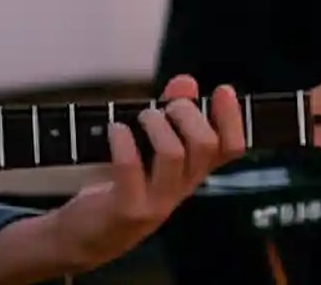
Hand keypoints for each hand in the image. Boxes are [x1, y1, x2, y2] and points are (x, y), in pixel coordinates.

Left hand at [51, 75, 245, 270]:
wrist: (87, 238)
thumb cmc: (120, 189)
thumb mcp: (149, 152)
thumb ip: (168, 115)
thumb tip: (185, 82)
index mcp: (191, 174)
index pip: (231, 149)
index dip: (232, 118)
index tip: (222, 91)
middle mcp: (180, 188)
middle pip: (206, 145)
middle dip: (186, 112)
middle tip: (165, 107)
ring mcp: (156, 201)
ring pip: (173, 153)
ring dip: (155, 123)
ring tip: (140, 118)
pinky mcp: (128, 208)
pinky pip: (131, 168)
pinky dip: (123, 141)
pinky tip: (116, 130)